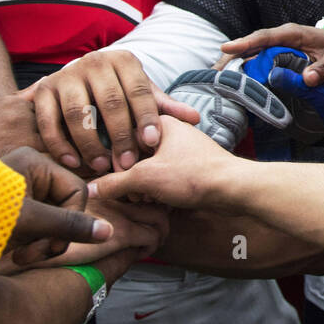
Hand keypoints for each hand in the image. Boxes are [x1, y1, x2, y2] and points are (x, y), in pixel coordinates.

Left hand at [2, 147, 111, 265]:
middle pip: (66, 206)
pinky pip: (37, 225)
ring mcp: (19, 192)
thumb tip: (108, 232)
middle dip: (54, 235)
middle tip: (34, 254)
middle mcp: (29, 173)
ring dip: (42, 242)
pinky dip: (31, 242)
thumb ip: (70, 225)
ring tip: (22, 255)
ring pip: (52, 219)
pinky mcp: (11, 210)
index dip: (72, 220)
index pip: (76, 191)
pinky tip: (15, 253)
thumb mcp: (28, 221)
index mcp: (35, 163)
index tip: (53, 244)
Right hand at [22, 199, 170, 267]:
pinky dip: (152, 245)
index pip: (129, 184)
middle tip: (155, 224)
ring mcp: (117, 214)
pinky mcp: (122, 233)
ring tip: (153, 240)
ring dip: (159, 230)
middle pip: (148, 196)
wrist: (40, 258)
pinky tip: (142, 252)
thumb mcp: (61, 219)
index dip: (139, 198)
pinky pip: (151, 236)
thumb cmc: (45, 240)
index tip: (140, 210)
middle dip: (156, 211)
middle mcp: (108, 197)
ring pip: (158, 215)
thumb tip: (91, 217)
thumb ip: (79, 213)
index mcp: (94, 189)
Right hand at [28, 50, 199, 174]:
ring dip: (90, 143)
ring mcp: (65, 75)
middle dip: (120, 135)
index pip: (139, 90)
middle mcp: (94, 62)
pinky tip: (73, 162)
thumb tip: (195, 118)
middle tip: (128, 164)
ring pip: (78, 111)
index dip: (147, 117)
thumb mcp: (141, 95)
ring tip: (103, 166)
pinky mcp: (42, 90)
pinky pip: (48, 120)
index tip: (152, 143)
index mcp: (123, 61)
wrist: (75, 81)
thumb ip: (163, 108)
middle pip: (110, 102)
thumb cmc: (117, 92)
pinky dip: (60, 143)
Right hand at [89, 116, 240, 211]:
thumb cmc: (194, 174)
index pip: (119, 137)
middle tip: (134, 195)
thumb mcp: (146, 178)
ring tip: (148, 200)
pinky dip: (156, 190)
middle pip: (131, 154)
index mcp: (158, 121)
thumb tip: (90, 190)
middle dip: (129, 179)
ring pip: (146, 168)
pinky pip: (161, 176)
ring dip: (142, 187)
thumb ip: (114, 183)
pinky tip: (158, 202)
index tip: (116, 180)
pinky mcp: (187, 166)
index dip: (113, 163)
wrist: (234, 188)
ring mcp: (178, 148)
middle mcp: (168, 131)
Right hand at [218, 23, 323, 86]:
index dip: (246, 42)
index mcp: (292, 33)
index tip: (227, 48)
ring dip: (234, 64)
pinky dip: (244, 69)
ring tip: (215, 77)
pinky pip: (257, 61)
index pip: (265, 37)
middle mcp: (280, 38)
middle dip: (232, 56)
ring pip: (251, 53)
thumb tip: (307, 79)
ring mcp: (277, 46)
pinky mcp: (277, 55)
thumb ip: (323, 69)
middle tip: (214, 71)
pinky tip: (232, 80)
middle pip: (251, 45)